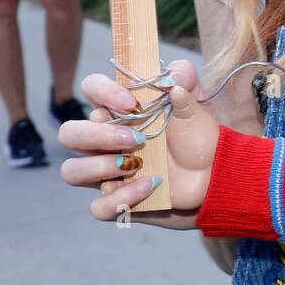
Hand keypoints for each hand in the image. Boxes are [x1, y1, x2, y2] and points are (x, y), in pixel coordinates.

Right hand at [58, 58, 219, 226]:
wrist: (214, 174)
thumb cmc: (197, 135)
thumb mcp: (197, 102)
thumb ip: (186, 78)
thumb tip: (172, 77)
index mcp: (118, 111)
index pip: (90, 89)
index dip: (103, 92)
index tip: (132, 103)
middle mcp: (104, 141)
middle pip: (69, 133)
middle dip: (98, 135)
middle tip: (136, 139)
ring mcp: (106, 173)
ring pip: (72, 171)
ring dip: (100, 167)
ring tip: (135, 164)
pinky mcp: (117, 202)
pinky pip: (99, 207)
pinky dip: (124, 198)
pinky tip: (150, 185)